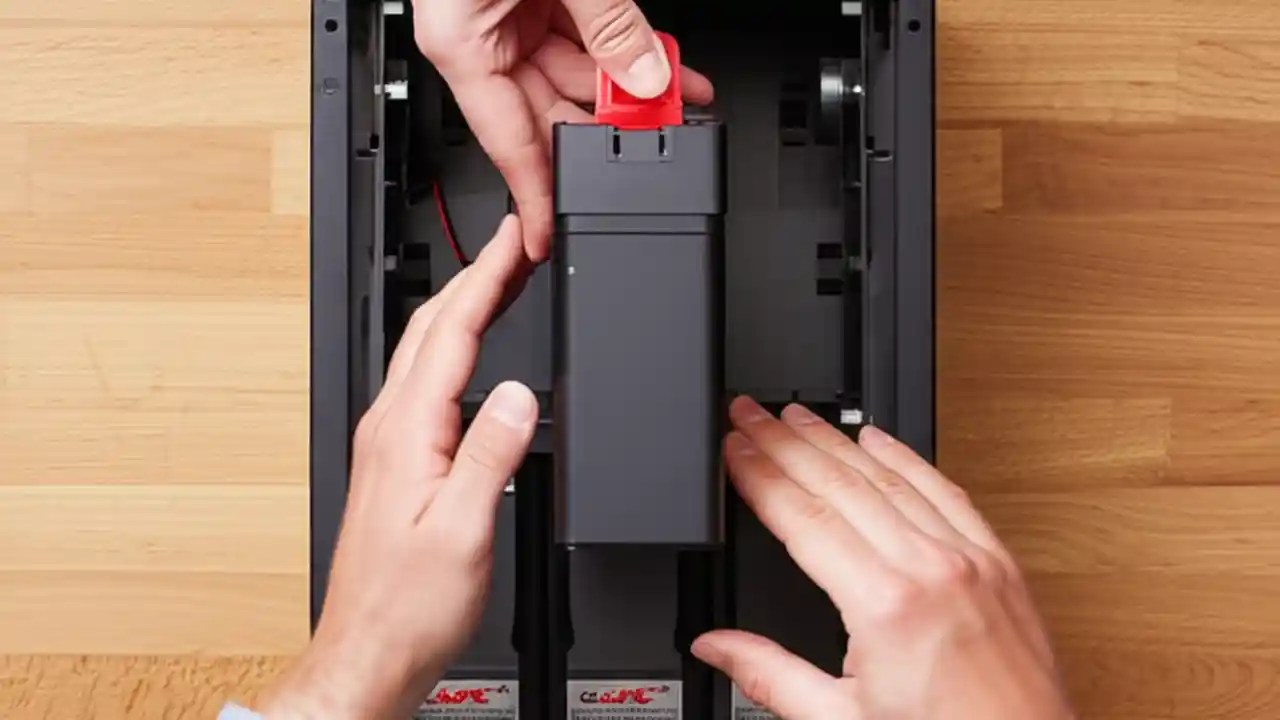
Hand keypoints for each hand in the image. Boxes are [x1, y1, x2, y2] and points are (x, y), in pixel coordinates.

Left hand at [259, 216, 537, 719]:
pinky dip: (457, 349)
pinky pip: (427, 384)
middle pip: (432, 329)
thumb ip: (490, 456)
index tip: (512, 238)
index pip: (451, 333)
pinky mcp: (396, 463)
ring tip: (503, 281)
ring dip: (465, 308)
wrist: (369, 651)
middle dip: (476, 276)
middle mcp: (390, 429)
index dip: (486, 277)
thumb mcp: (464, 531)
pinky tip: (476, 355)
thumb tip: (515, 393)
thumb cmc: (408, 604)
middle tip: (514, 242)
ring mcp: (389, 444)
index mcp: (406, 433)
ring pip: (426, 352)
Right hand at [412, 0, 713, 260]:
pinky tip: (660, 62)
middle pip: (551, 114)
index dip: (540, 202)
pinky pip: (579, 37)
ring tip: (679, 98)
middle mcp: (479, 40)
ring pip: (572, 75)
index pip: (510, 146)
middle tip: (660, 144)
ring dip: (628, 89)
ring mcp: (505, 19)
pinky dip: (620, 48)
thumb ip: (608, 26)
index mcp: (460, 47)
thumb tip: (646, 78)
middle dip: (613, 132)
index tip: (552, 245)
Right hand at [694, 398, 1073, 719]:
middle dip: (786, 442)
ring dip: (837, 440)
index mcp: (885, 607)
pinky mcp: (999, 563)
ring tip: (797, 416)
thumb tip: (714, 646)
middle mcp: (931, 569)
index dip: (760, 474)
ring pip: (891, 477)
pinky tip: (878, 437)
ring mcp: (971, 559)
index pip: (804, 518)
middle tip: (750, 411)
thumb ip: (769, 676)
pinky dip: (908, 457)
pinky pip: (948, 491)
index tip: (733, 447)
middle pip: (841, 483)